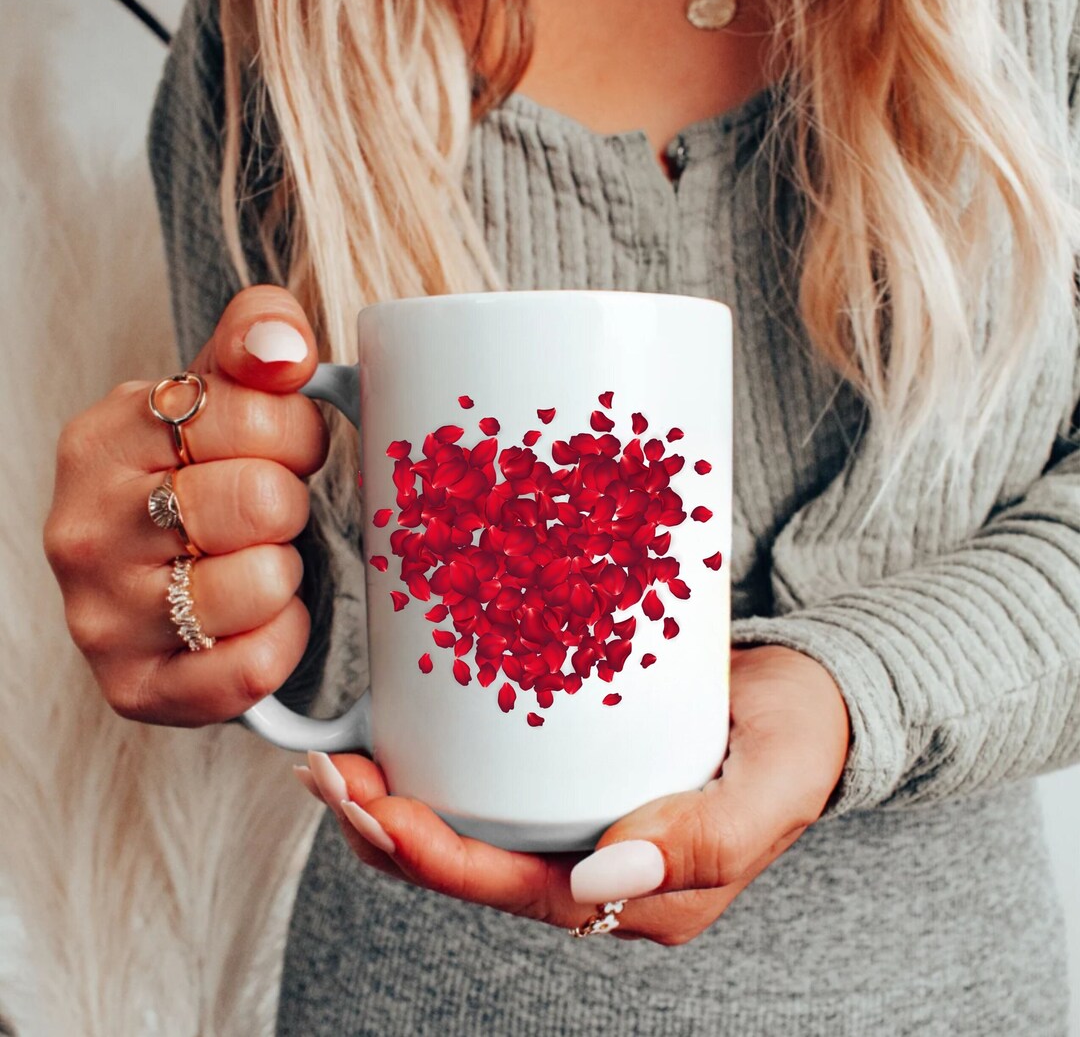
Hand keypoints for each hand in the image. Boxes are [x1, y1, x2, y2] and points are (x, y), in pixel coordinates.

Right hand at [44, 286, 328, 725]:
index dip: (295, 430)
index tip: (280, 447)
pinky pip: (251, 668)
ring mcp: (100, 617)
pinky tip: (257, 619)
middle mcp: (83, 528)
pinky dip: (279, 642)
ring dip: (285, 573)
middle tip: (269, 511)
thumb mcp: (225, 386)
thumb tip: (282, 348)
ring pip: (260, 584)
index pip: (252, 413)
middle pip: (260, 498)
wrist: (174, 572)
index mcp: (102, 437)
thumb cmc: (208, 472)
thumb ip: (259, 336)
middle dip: (291, 503)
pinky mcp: (133, 690)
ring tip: (254, 561)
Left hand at [300, 644, 849, 943]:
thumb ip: (698, 843)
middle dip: (387, 831)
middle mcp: (594, 873)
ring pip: (465, 833)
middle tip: (329, 775)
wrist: (814, 698)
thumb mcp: (768, 790)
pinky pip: (487, 791)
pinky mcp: (570, 778)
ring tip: (333, 761)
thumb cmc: (798, 744)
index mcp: (635, 897)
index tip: (375, 808)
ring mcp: (578, 826)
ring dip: (393, 803)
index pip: (514, 892)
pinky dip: (432, 769)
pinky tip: (393, 734)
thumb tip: (596, 885)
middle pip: (470, 868)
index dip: (436, 859)